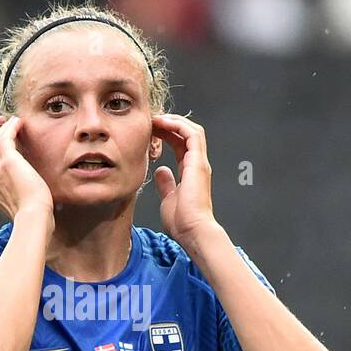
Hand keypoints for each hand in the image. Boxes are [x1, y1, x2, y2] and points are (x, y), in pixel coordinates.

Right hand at [0, 116, 53, 227]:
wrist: (33, 219)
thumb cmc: (34, 217)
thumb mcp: (22, 205)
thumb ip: (20, 196)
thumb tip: (29, 191)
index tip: (3, 143)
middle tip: (8, 127)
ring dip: (4, 129)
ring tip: (15, 122)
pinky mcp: (7, 161)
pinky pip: (5, 137)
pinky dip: (10, 128)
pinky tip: (19, 123)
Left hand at [151, 114, 219, 245]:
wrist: (193, 231)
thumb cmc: (182, 222)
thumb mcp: (168, 198)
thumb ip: (166, 184)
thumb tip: (160, 171)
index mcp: (190, 171)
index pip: (180, 144)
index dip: (166, 134)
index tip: (151, 130)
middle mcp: (197, 164)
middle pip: (186, 133)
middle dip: (169, 123)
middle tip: (151, 120)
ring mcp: (199, 162)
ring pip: (192, 130)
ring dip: (174, 121)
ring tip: (157, 118)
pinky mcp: (198, 163)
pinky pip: (192, 135)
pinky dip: (178, 125)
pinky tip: (163, 123)